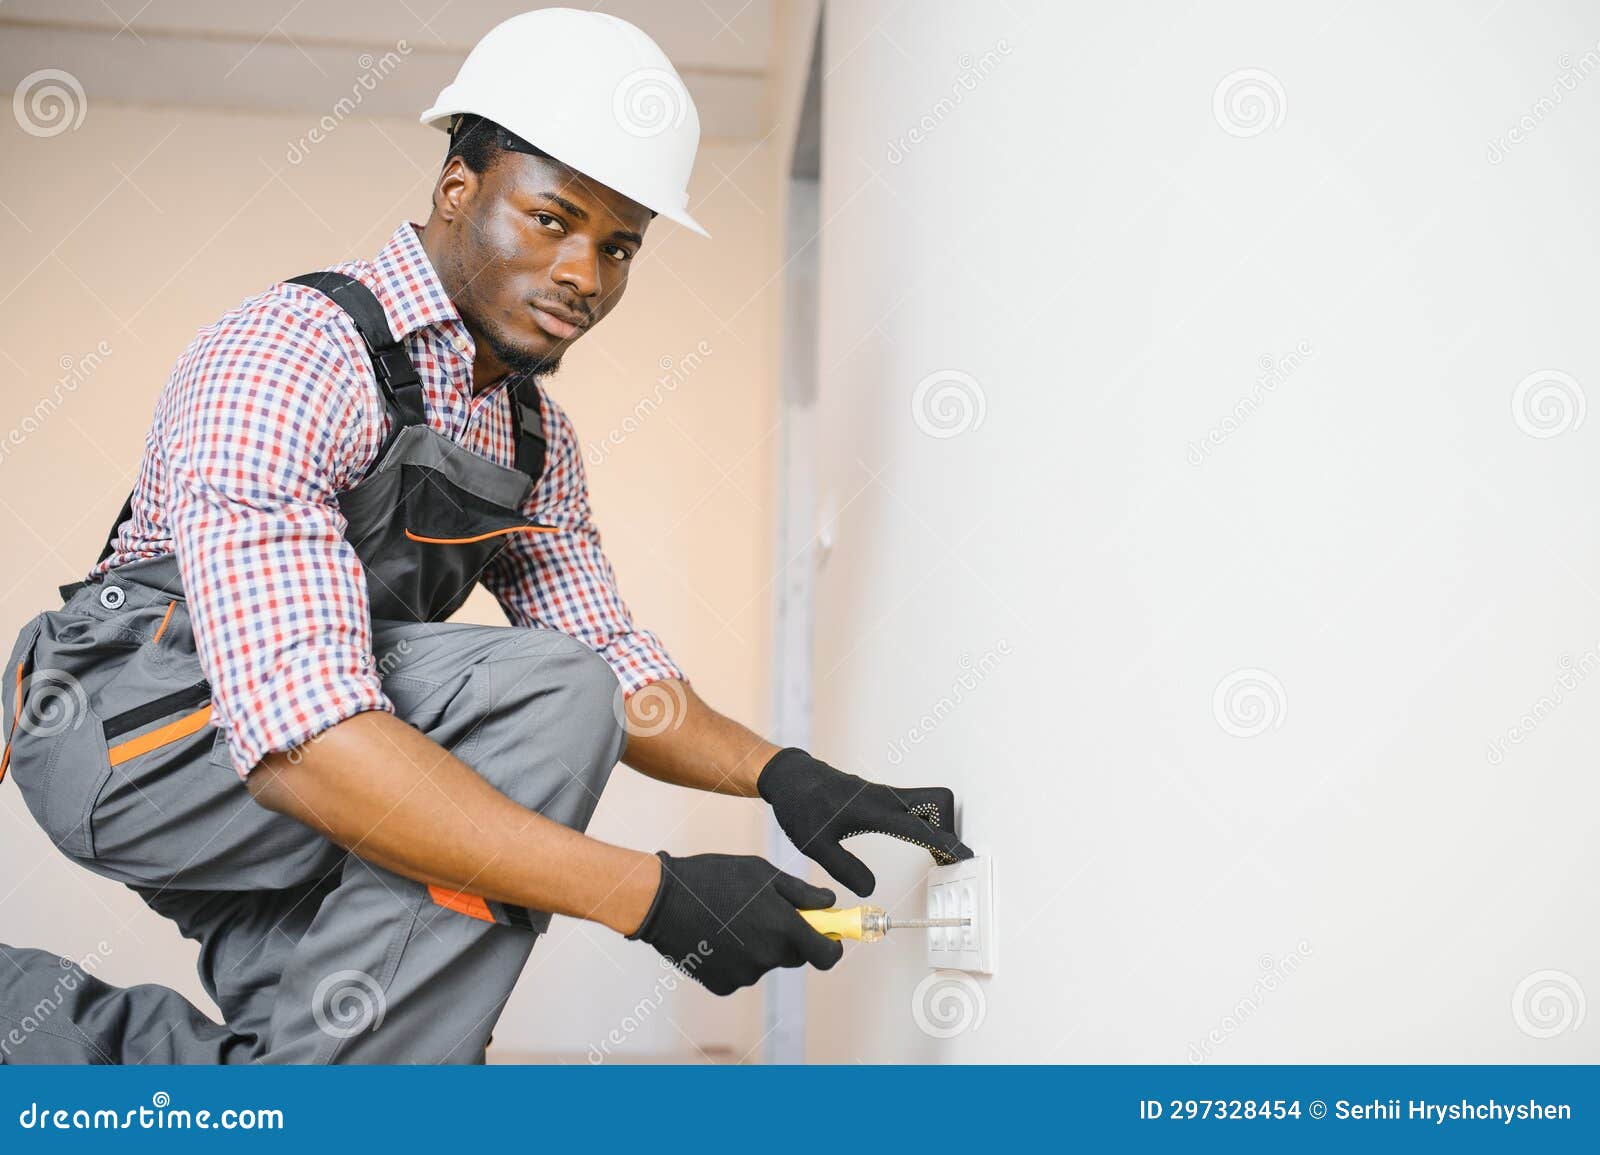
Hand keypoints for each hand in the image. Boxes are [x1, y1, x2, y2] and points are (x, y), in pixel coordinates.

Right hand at [626, 851, 843, 995]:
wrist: (662, 899)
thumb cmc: (714, 877)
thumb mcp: (762, 872)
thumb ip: (801, 892)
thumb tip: (830, 903)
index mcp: (783, 928)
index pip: (827, 955)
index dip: (832, 946)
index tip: (829, 936)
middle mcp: (768, 957)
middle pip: (795, 957)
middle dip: (790, 939)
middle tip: (767, 914)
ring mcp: (744, 975)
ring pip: (766, 963)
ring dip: (759, 947)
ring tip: (732, 919)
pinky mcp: (722, 986)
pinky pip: (741, 974)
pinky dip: (736, 959)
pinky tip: (716, 936)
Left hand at [757, 747, 972, 894]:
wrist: (791, 778)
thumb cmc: (800, 806)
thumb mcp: (814, 845)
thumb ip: (844, 868)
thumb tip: (870, 888)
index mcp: (872, 809)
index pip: (920, 826)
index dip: (945, 843)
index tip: (963, 856)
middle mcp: (884, 797)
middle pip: (937, 802)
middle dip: (949, 827)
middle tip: (946, 856)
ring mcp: (885, 793)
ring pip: (928, 801)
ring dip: (939, 823)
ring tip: (936, 852)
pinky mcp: (881, 795)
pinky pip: (915, 803)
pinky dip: (926, 820)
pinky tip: (917, 837)